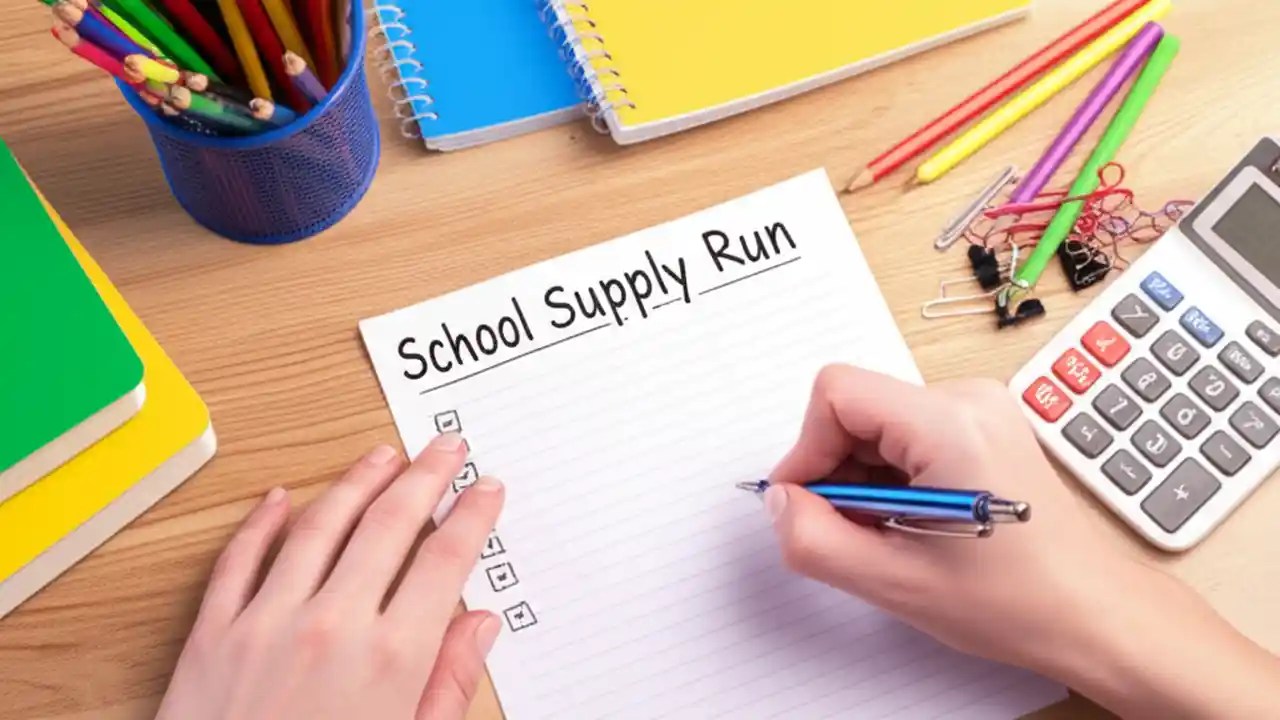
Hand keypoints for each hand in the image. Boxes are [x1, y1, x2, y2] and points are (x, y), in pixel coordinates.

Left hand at [157, 433, 503, 719]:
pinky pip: (240, 558)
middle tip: (445, 447)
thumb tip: (479, 624)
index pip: (446, 558)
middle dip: (427, 475)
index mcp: (391, 658)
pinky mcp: (212, 634)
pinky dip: (261, 521)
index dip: (473, 514)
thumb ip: (447, 682)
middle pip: (390, 523)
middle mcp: (332, 626)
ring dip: (356, 481)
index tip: (486, 490)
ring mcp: (267, 623)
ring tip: (381, 457)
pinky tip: (282, 497)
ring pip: (319, 524)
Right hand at [766, 365, 1279, 718]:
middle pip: (857, 407)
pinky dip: (893, 476)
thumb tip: (780, 501)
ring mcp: (981, 409)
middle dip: (838, 470)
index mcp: (950, 425)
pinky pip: (907, 433)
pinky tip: (915, 522)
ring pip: (878, 423)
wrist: (1096, 612)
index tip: (808, 502)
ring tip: (897, 533)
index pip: (836, 393)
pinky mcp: (984, 425)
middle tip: (859, 531)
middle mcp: (968, 400)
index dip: (807, 450)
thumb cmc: (1020, 601)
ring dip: (866, 478)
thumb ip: (815, 539)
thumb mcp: (895, 582)